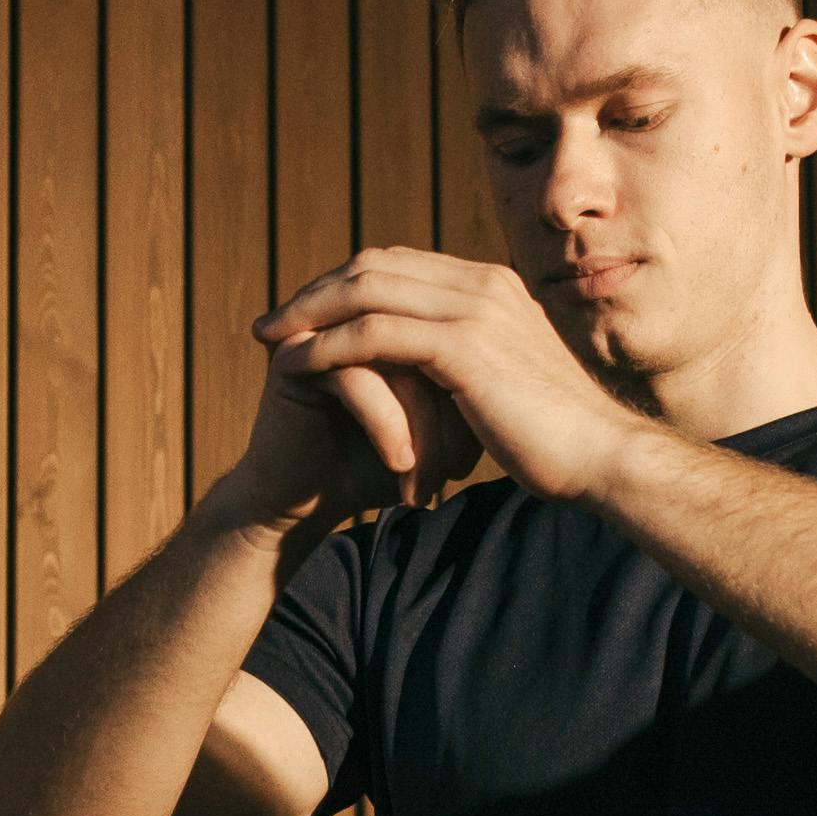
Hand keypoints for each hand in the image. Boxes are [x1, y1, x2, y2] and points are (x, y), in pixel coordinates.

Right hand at [232, 282, 480, 526]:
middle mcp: (360, 312)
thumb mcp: (437, 430)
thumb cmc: (374, 468)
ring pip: (398, 360)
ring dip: (421, 427)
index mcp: (397, 317)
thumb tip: (524, 377)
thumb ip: (469, 393)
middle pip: (430, 344)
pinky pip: (356, 379)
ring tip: (434, 480)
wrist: (300, 503)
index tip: (477, 457)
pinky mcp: (292, 358)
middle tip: (461, 469)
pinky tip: (399, 466)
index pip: (456, 338)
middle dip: (450, 414)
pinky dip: (386, 427)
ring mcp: (325, 328)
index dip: (471, 395)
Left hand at [254, 247, 648, 505]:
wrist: (604, 459)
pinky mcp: (464, 348)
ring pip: (366, 292)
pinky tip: (293, 370)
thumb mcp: (506, 381)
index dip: (342, 284)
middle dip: (314, 293)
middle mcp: (483, 285)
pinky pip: (373, 335)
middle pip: (374, 267)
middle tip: (270, 323)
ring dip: (308, 315)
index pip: (397, 264)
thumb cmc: (556, 437)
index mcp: (492, 285)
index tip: (301, 313)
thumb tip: (431, 369)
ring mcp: (475, 310)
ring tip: (268, 343)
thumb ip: (469, 359)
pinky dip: (326, 349)